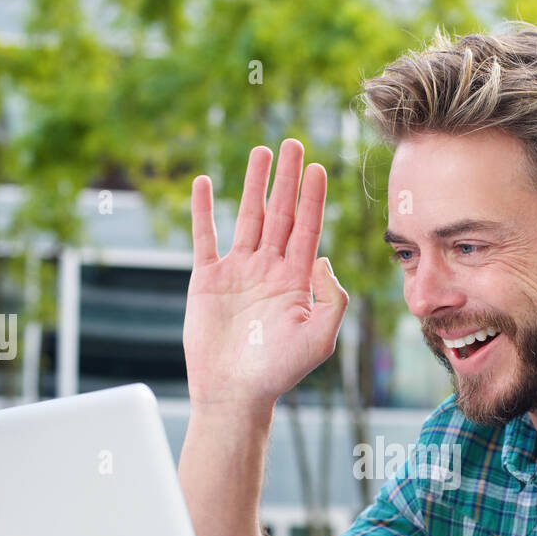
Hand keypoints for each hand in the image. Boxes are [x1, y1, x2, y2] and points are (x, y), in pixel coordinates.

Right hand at [184, 140, 348, 414]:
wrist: (234, 393)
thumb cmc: (279, 372)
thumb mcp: (321, 338)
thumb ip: (332, 298)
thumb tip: (325, 259)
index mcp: (297, 281)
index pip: (308, 229)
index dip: (313, 197)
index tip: (319, 167)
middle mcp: (269, 270)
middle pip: (281, 214)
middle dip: (288, 179)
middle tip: (294, 142)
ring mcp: (238, 272)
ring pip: (248, 217)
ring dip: (255, 184)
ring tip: (261, 150)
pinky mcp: (207, 280)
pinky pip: (206, 237)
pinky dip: (204, 210)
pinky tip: (205, 183)